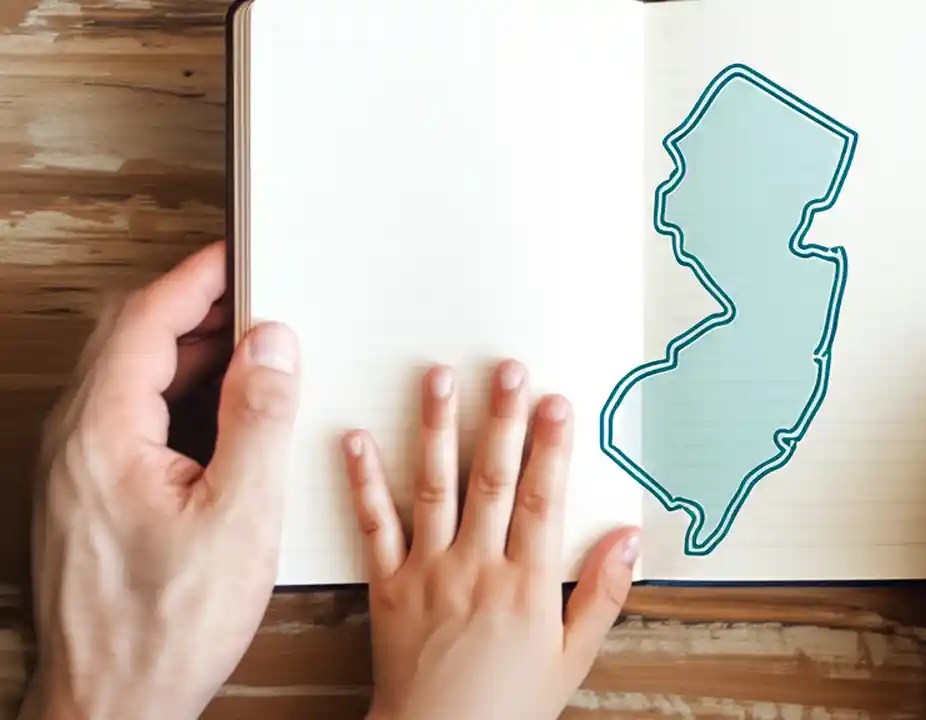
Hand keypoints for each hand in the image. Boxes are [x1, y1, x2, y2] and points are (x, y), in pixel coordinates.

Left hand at [21, 243, 300, 719]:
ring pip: (127, 380)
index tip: (237, 257)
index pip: (145, 321)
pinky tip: (221, 421)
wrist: (112, 701)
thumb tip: (272, 344)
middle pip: (128, 341)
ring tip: (252, 360)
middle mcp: (75, 441)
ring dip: (188, 357)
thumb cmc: (167, 626)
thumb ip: (258, 418)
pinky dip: (175, 398)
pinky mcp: (86, 494)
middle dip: (194, 310)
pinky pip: (127, 418)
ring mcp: (75, 469)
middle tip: (255, 301)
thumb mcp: (240, 516)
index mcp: (104, 434)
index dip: (196, 279)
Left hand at [342, 361, 640, 719]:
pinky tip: (358, 439)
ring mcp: (429, 572)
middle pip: (493, 481)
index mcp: (526, 584)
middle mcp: (477, 568)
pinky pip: (375, 527)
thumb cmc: (509, 705)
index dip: (552, 447)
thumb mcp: (572, 657)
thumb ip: (602, 594)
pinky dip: (364, 482)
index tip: (556, 401)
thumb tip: (629, 538)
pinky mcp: (388, 586)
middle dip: (502, 420)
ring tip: (439, 379)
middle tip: (506, 369)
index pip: (543, 500)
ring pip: (434, 489)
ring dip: (438, 430)